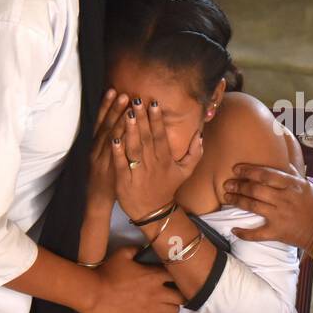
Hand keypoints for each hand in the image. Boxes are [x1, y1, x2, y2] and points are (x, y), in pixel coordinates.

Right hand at [86, 246, 182, 312]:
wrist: (94, 293)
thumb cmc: (109, 272)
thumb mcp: (122, 253)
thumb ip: (136, 249)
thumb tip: (144, 249)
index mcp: (154, 275)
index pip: (177, 276)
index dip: (177, 276)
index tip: (173, 275)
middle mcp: (157, 293)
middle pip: (182, 297)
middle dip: (180, 293)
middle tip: (172, 290)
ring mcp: (150, 308)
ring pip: (174, 311)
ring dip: (170, 306)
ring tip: (163, 302)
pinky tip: (150, 312)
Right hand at [88, 89, 130, 212]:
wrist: (96, 200)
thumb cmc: (103, 175)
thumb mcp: (103, 155)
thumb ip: (110, 138)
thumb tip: (119, 118)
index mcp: (96, 144)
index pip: (101, 121)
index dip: (106, 106)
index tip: (114, 90)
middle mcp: (97, 149)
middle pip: (105, 126)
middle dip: (114, 109)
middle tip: (123, 94)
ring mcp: (102, 160)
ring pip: (109, 139)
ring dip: (118, 122)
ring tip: (128, 108)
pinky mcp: (109, 171)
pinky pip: (114, 157)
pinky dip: (117, 146)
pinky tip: (122, 136)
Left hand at [111, 97, 203, 221]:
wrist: (153, 212)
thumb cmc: (167, 188)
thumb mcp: (186, 172)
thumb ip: (195, 153)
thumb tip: (200, 135)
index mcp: (165, 160)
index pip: (161, 136)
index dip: (157, 120)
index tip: (154, 103)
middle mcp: (152, 164)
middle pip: (147, 138)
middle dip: (142, 119)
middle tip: (137, 100)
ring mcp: (138, 173)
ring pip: (134, 149)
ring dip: (130, 131)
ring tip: (126, 114)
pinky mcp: (124, 181)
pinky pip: (121, 165)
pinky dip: (117, 152)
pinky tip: (113, 139)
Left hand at [223, 164, 312, 251]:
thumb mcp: (307, 186)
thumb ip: (292, 174)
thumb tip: (282, 160)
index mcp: (292, 186)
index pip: (266, 174)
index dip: (249, 171)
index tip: (236, 169)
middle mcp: (284, 199)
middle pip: (256, 189)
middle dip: (239, 185)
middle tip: (227, 184)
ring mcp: (280, 216)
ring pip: (253, 206)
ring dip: (237, 201)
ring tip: (227, 197)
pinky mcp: (277, 232)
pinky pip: (257, 233)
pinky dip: (244, 233)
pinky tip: (234, 229)